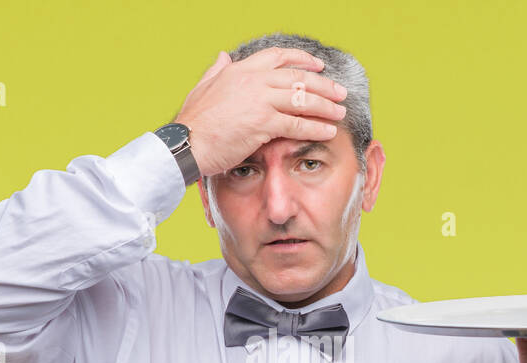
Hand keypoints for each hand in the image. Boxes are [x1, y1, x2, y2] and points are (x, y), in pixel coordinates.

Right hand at [172, 47, 349, 177]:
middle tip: (339, 91)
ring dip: (325, 105)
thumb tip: (224, 56)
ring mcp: (259, 101)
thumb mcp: (202, 87)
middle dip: (322, 84)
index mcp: (239, 70)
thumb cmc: (192, 122)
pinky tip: (328, 131)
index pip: (277, 57)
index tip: (317, 65)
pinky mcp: (263, 123)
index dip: (301, 60)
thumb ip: (216, 71)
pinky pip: (297, 124)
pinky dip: (315, 127)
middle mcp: (252, 81)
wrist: (186, 143)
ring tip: (340, 111)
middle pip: (297, 77)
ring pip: (302, 99)